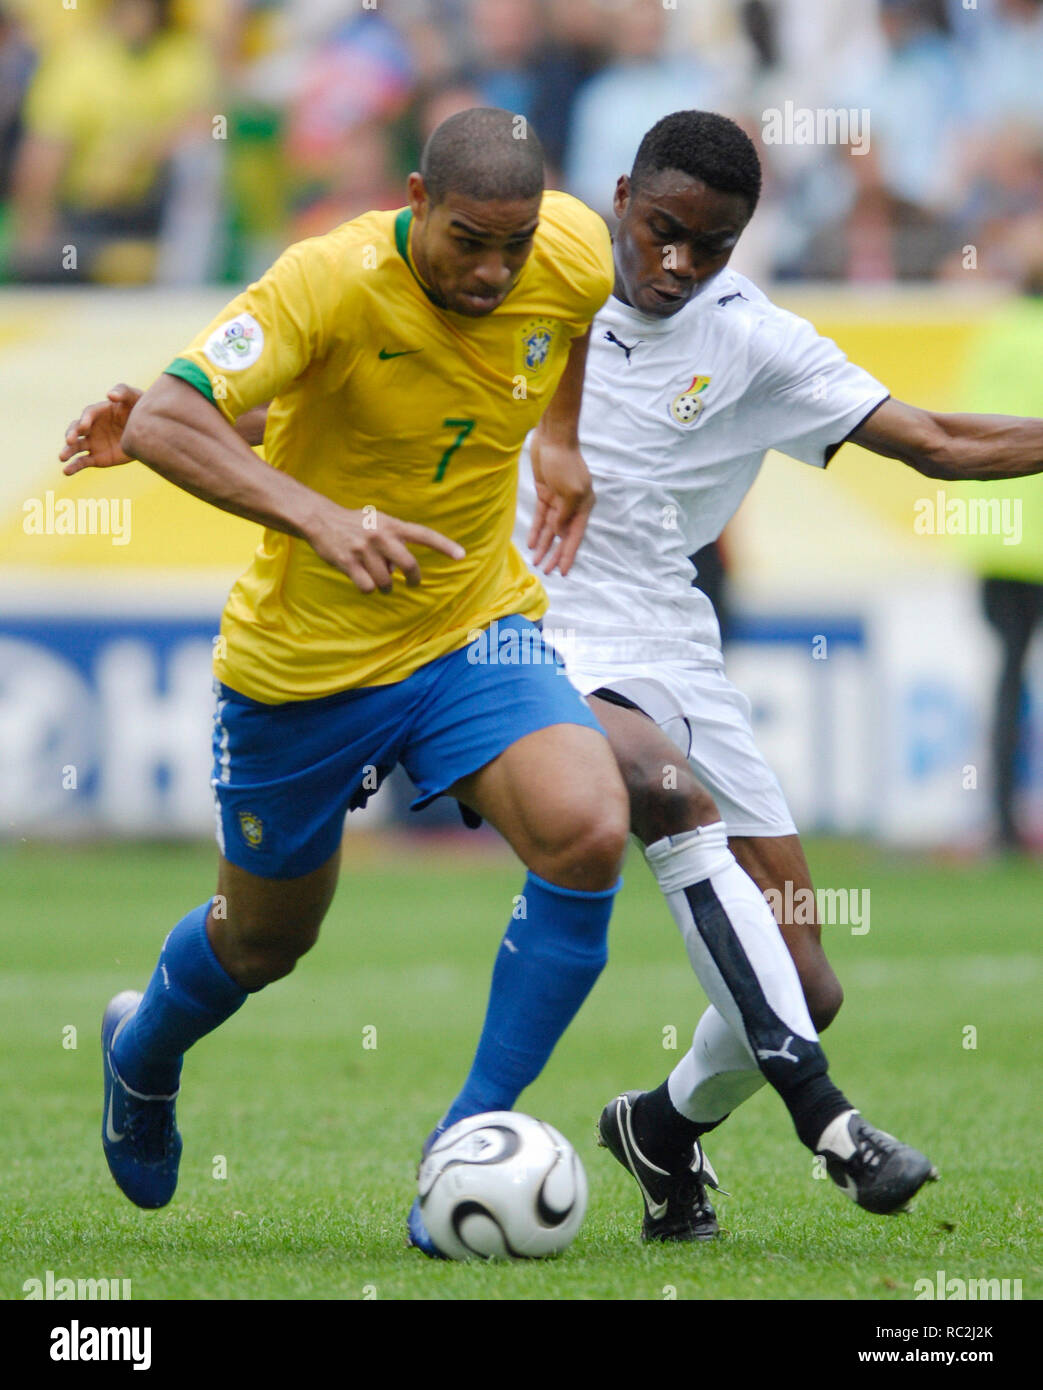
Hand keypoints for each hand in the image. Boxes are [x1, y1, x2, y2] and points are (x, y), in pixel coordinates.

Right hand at [60, 384, 141, 473]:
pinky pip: (82, 462)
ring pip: (76, 447)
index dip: (85, 420)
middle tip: (70, 440)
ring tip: (62, 457)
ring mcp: (92, 443)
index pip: (88, 414)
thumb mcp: (134, 397)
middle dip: (71, 434)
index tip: (85, 426)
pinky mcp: (97, 458)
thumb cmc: (139, 409)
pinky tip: (66, 471)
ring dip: (67, 451)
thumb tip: (109, 395)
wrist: (148, 431)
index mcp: (98, 412)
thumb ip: (122, 392)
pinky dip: (73, 467)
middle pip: (76, 430)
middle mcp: (91, 427)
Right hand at [307, 503, 465, 595]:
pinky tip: (362, 579)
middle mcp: (381, 536)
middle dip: (414, 579)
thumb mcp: (378, 522)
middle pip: (409, 565)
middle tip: (413, 583)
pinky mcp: (349, 563)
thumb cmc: (354, 523)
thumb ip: (394, 539)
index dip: (444, 545)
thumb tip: (402, 569)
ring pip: (386, 581)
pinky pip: (368, 587)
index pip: (424, 535)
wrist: (320, 519)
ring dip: (385, 586)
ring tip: (378, 579)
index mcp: (391, 525)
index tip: (461, 555)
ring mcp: (364, 550)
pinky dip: (368, 588)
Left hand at [526, 429, 594, 575]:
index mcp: (583, 506)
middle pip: (563, 536)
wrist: (553, 439)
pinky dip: (537, 530)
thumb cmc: (565, 463)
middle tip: (546, 571)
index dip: (568, 555)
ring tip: (537, 562)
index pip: (575, 536)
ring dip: (544, 545)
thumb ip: (564, 515)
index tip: (562, 572)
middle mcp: (572, 506)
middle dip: (555, 554)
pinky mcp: (545, 493)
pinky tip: (531, 543)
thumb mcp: (569, 492)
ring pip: (551, 529)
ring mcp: (559, 500)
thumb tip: (558, 533)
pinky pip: (541, 517)